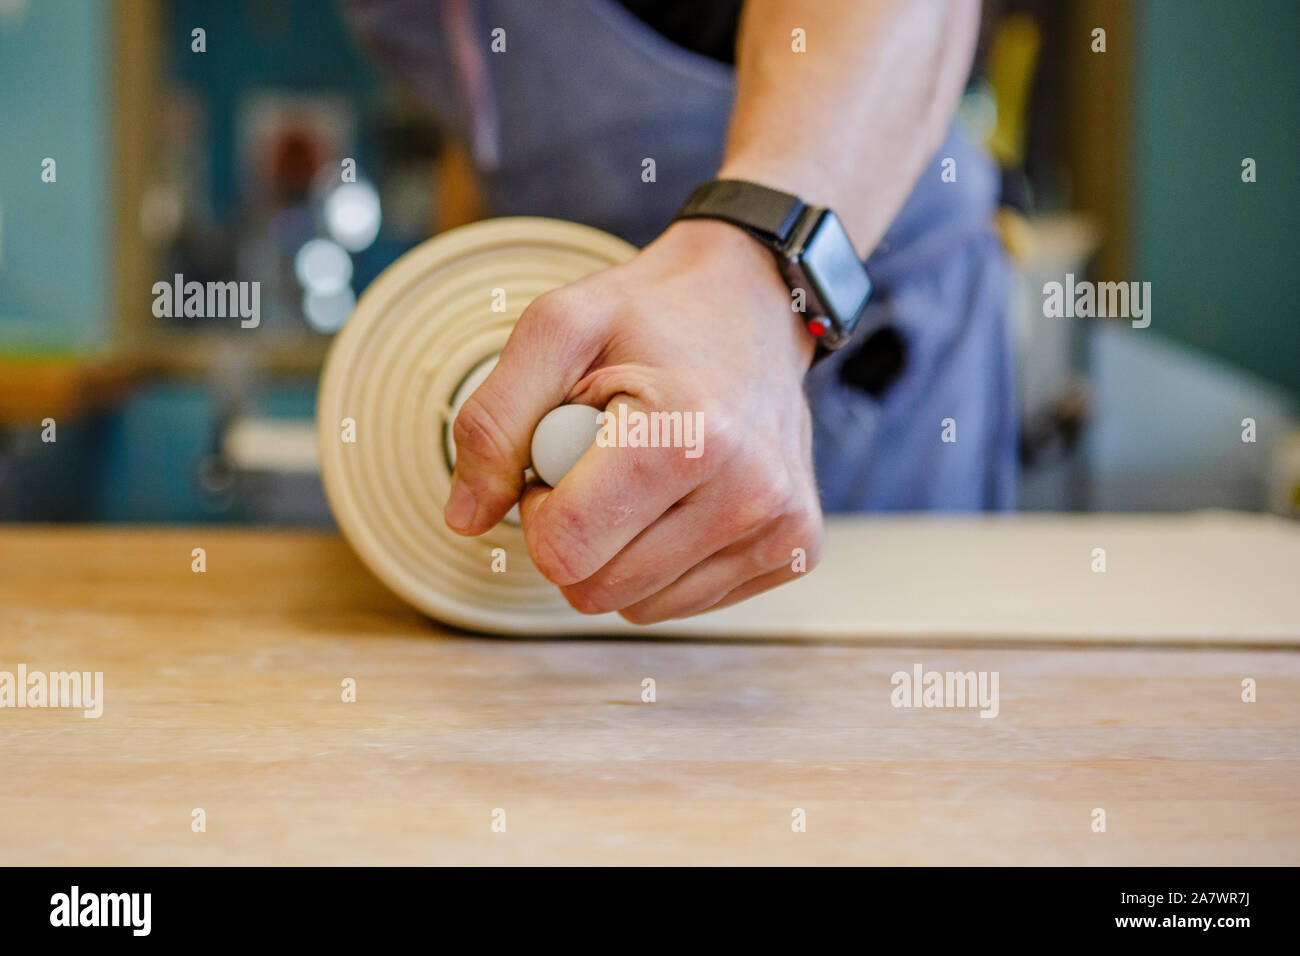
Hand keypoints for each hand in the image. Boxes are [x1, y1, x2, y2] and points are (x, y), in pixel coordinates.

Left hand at [444, 218, 823, 622]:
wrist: (754, 301)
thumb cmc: (650, 315)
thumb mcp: (556, 329)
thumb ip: (494, 421)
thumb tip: (467, 520)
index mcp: (689, 435)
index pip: (565, 548)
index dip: (538, 507)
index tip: (559, 453)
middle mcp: (750, 491)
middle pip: (596, 590)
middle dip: (575, 533)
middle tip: (600, 460)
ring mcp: (780, 526)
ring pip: (638, 607)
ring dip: (618, 550)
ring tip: (644, 471)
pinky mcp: (795, 549)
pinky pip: (684, 604)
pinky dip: (662, 561)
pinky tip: (682, 495)